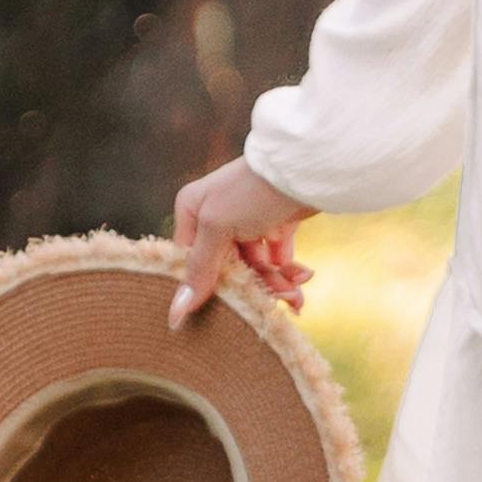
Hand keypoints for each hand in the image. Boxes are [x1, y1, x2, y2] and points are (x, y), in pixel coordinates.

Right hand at [169, 158, 315, 327]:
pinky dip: (287, 272)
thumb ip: (200, 269)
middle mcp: (216, 215)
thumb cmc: (252, 190)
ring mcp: (247, 221)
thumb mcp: (218, 227)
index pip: (190, 260)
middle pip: (227, 267)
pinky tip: (301, 282)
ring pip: (254, 266)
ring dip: (274, 283)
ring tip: (294, 294)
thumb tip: (176, 312)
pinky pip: (276, 259)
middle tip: (270, 303)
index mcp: (192, 210)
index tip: (222, 311)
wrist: (305, 169)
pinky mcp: (276, 224)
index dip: (205, 286)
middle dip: (250, 286)